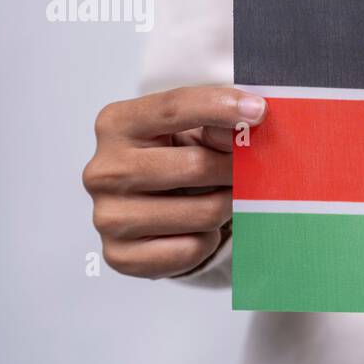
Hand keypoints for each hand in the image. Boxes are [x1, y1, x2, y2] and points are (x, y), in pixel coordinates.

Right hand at [81, 87, 266, 277]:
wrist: (149, 212)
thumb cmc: (173, 161)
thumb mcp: (191, 131)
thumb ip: (216, 124)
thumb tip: (245, 125)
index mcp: (116, 124)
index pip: (174, 107)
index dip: (221, 107)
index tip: (259, 111)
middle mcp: (103, 170)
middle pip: (197, 166)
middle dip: (234, 170)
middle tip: (247, 172)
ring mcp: (108, 216)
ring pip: (204, 213)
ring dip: (224, 207)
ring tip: (217, 200)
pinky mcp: (120, 256)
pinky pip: (192, 250)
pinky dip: (206, 241)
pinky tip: (195, 230)